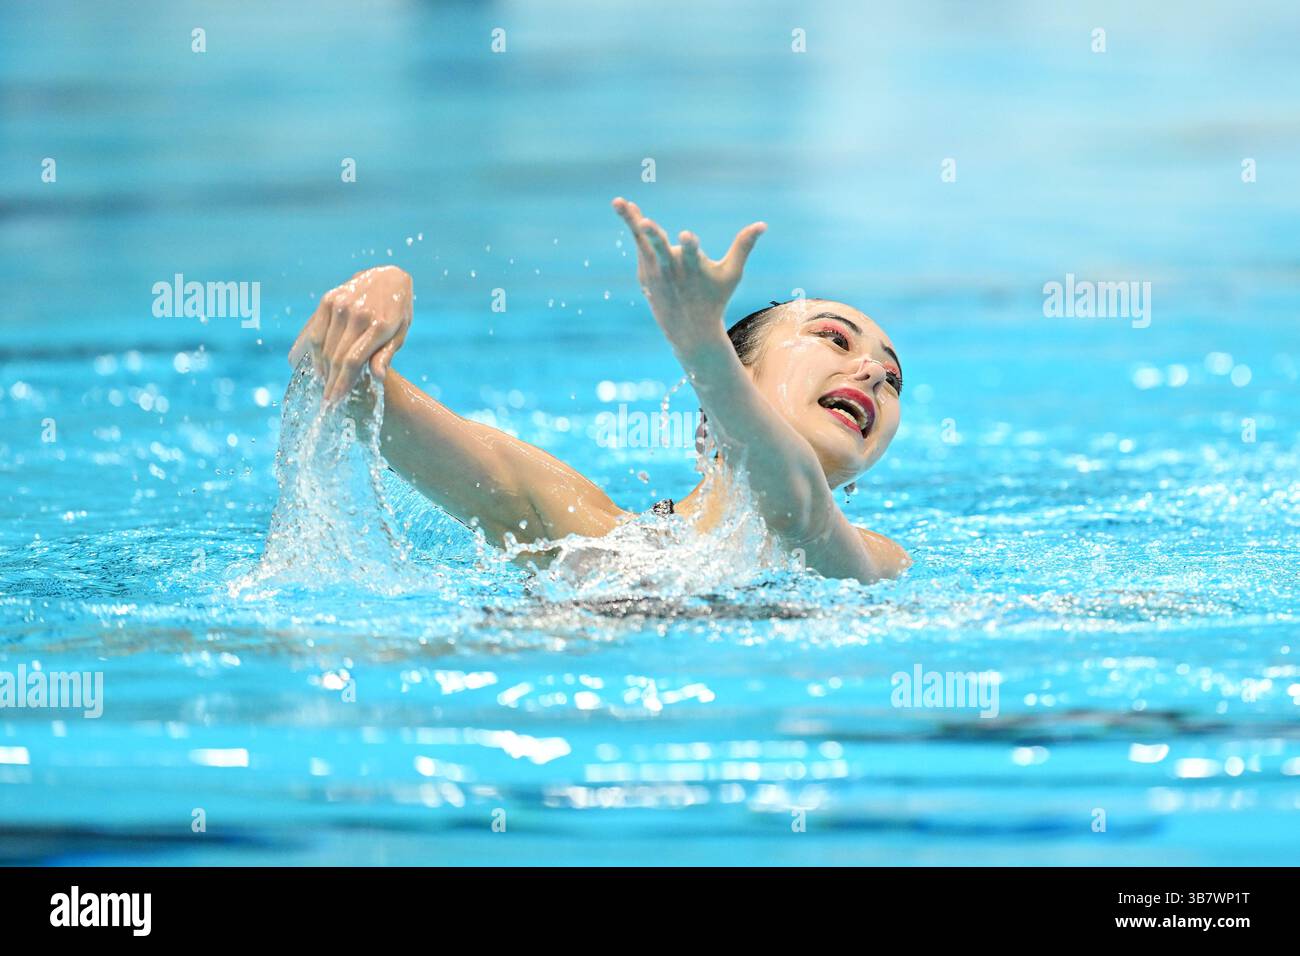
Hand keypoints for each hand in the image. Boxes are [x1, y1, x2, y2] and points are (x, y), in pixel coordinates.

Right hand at [288, 265, 411, 403]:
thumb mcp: (400, 334)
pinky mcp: (328, 300)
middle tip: (328, 400)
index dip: (343, 383)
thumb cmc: (397, 311)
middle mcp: (358, 314)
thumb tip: (377, 378)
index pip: (353, 361)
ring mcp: (341, 305)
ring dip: (322, 369)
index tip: (336, 399)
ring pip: (325, 346)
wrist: (388, 277)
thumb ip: (386, 355)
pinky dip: (315, 351)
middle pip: (337, 357)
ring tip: (324, 385)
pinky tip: (319, 366)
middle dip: (331, 382)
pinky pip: (317, 331)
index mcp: (379, 325)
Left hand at [612, 197, 764, 354]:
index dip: (690, 244)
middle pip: (661, 249)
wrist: (689, 330)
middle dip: (653, 236)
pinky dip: (632, 225)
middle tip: (644, 223)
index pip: (692, 254)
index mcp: (694, 269)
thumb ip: (743, 246)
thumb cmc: (715, 299)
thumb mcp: (731, 274)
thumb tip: (763, 224)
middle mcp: (673, 270)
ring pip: (643, 242)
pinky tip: (623, 205)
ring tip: (620, 202)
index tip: (686, 234)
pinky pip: (638, 244)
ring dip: (632, 221)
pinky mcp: (645, 272)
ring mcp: (656, 272)